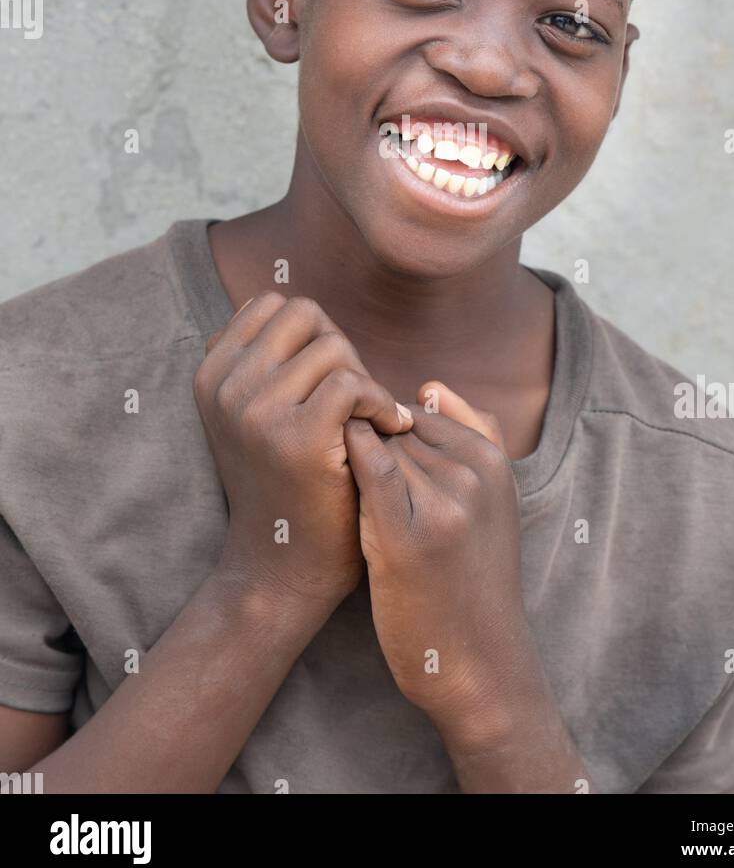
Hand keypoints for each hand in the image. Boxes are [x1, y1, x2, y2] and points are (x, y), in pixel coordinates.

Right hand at [193, 293, 411, 611]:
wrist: (283, 565)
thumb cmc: (285, 480)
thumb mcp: (255, 413)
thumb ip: (262, 358)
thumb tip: (278, 301)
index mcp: (211, 372)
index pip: (275, 304)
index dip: (313, 335)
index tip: (327, 382)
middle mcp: (224, 385)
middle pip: (306, 314)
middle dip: (338, 350)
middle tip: (354, 401)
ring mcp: (255, 410)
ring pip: (333, 346)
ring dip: (363, 380)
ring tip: (366, 421)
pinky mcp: (297, 437)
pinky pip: (353, 383)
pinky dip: (382, 403)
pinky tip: (388, 432)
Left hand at [343, 381, 539, 737]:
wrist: (479, 663)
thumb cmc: (472, 578)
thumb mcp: (494, 500)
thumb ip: (471, 435)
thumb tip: (428, 384)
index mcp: (493, 460)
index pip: (418, 413)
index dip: (383, 441)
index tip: (368, 476)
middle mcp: (473, 474)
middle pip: (394, 429)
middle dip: (366, 451)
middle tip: (343, 490)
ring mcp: (443, 505)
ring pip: (376, 447)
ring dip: (348, 464)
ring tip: (334, 498)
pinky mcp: (407, 538)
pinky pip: (368, 471)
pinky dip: (344, 467)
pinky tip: (327, 488)